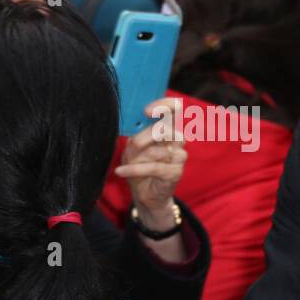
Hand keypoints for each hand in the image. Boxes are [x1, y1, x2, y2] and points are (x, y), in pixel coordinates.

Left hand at [116, 98, 185, 232]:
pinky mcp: (175, 172)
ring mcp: (179, 156)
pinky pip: (154, 167)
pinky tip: (120, 172)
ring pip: (159, 150)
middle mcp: (178, 140)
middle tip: (133, 145)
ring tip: (127, 161)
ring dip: (139, 157)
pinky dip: (134, 170)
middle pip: (166, 129)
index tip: (147, 111)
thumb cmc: (140, 165)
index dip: (164, 105)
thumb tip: (131, 117)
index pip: (175, 109)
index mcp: (169, 128)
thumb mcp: (134, 146)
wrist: (144, 193)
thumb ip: (137, 131)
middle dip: (145, 137)